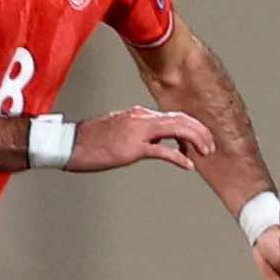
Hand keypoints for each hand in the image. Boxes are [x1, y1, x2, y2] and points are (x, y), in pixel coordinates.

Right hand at [66, 106, 215, 172]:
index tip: (200, 141)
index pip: (174, 116)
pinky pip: (162, 151)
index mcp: (139, 114)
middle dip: (201, 132)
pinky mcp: (132, 148)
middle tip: (210, 147)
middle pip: (181, 119)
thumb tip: (156, 143)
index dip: (193, 128)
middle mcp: (142, 118)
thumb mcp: (120, 131)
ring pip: (177, 130)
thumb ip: (140, 133)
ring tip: (205, 153)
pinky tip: (188, 165)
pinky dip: (179, 157)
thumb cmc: (91, 141)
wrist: (69, 144)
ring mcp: (138, 131)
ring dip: (195, 141)